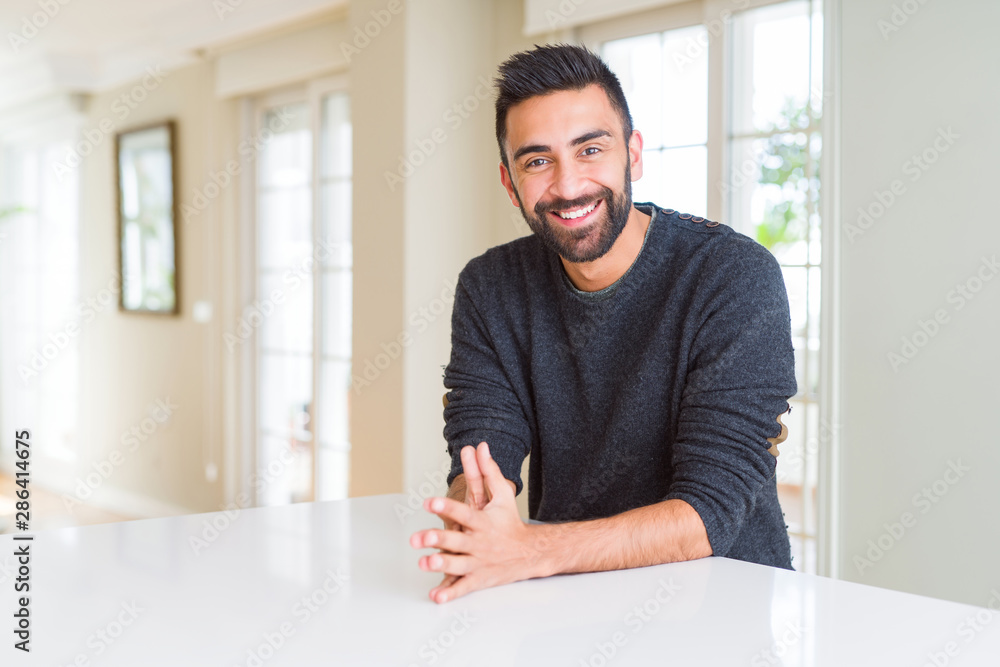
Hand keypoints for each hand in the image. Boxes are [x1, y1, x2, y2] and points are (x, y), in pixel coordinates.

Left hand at [410, 442, 550, 603]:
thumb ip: (489, 471)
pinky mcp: (479, 578)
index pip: (463, 512)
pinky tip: (436, 597)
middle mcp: (479, 542)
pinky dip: (450, 593)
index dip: (446, 506)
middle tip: (416, 538)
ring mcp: (478, 562)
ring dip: (441, 565)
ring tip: (424, 562)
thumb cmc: (510, 522)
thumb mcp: (503, 495)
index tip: (429, 501)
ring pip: (457, 565)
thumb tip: (481, 446)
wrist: (530, 553)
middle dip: (437, 539)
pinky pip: (463, 587)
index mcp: (482, 521)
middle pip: (456, 540)